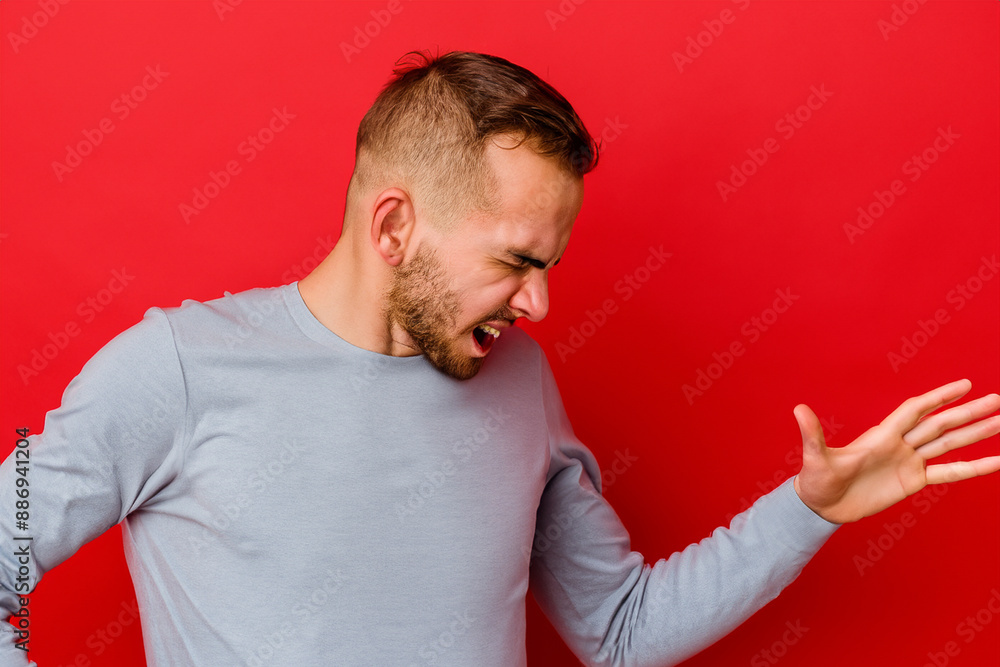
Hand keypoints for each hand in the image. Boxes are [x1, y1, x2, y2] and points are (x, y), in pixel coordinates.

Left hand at [792, 379, 999, 523]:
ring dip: (976, 434)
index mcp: (881, 435)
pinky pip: (949, 472)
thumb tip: (798, 409)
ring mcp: (909, 462)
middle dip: (968, 412)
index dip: (939, 397)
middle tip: (997, 400)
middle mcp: (900, 444)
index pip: (916, 410)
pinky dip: (972, 467)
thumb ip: (812, 434)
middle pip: (940, 424)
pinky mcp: (913, 481)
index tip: (965, 384)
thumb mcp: (816, 458)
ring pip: (949, 444)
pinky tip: (996, 461)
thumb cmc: (817, 479)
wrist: (822, 505)